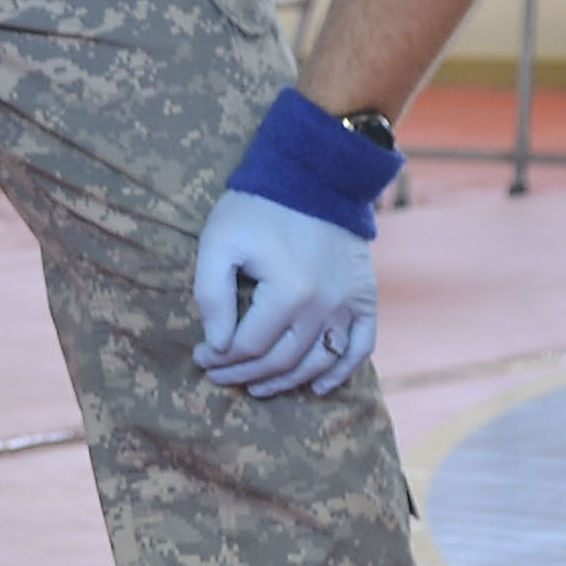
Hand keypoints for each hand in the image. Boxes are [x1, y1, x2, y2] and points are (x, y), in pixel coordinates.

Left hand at [189, 189, 378, 396]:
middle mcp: (325, 304)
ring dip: (286, 381)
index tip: (200, 357)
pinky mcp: (365, 296)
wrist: (313, 177)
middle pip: (282, 360)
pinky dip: (341, 371)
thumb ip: (211, 295)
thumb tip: (217, 344)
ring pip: (318, 361)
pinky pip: (361, 346)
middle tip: (218, 375)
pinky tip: (318, 386)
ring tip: (256, 388)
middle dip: (244, 374)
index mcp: (288, 292)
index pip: (249, 346)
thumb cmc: (257, 209)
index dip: (220, 359)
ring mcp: (349, 302)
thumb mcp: (218, 244)